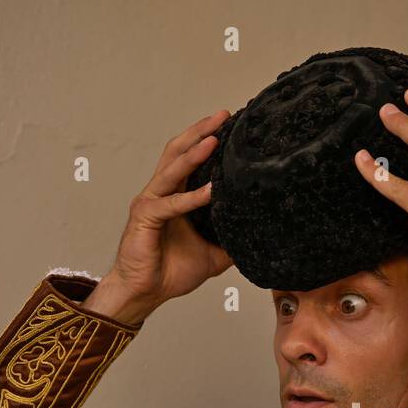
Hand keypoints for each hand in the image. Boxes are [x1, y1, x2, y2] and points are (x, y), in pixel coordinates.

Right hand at [86, 110, 233, 324]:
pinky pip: (171, 204)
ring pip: (172, 169)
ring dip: (194, 152)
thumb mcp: (214, 255)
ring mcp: (151, 202)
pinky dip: (191, 197)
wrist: (146, 292)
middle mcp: (161, 192)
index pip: (190, 159)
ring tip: (214, 138)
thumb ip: (232, 241)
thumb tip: (262, 236)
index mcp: (174, 196)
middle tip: (223, 115)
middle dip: (200, 131)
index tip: (230, 125)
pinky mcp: (145, 218)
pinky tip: (211, 191)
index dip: (206, 140)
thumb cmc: (170, 271)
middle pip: (178, 151)